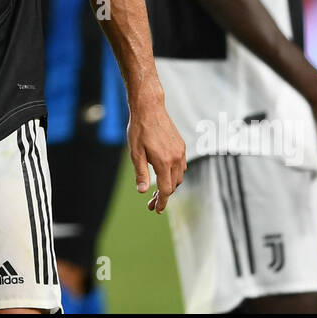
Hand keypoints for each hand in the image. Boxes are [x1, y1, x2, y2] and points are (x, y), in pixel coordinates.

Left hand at [125, 77, 186, 213]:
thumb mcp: (135, 153)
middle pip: (173, 185)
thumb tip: (143, 191)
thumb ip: (141, 173)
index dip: (161, 202)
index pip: (166, 190)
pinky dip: (174, 174)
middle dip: (164, 196)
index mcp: (164, 162)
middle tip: (152, 203)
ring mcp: (180, 151)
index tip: (156, 210)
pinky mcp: (181, 146)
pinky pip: (181, 166)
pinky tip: (165, 174)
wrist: (150, 108)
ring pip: (179, 176)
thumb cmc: (139, 129)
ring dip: (170, 185)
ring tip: (157, 191)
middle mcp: (176, 158)